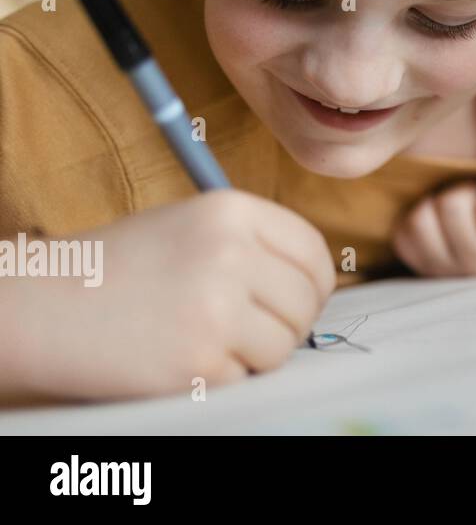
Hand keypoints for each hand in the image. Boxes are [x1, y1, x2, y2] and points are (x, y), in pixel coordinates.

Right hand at [7, 190, 334, 401]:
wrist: (45, 306)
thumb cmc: (121, 267)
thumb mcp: (190, 224)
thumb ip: (254, 243)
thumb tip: (316, 281)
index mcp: (232, 211)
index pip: (313, 252)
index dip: (313, 283)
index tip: (299, 298)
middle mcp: (231, 253)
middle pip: (306, 302)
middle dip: (288, 323)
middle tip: (250, 328)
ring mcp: (217, 308)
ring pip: (283, 345)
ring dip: (256, 353)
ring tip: (208, 339)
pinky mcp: (199, 360)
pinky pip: (244, 377)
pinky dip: (220, 377)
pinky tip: (180, 356)